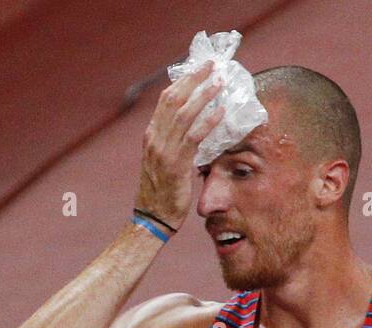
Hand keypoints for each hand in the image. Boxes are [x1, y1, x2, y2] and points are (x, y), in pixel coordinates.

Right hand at [135, 62, 222, 232]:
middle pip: (173, 100)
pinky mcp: (175, 165)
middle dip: (193, 80)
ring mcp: (163, 151)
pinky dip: (207, 122)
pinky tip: (220, 112)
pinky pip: (192, 138)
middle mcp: (154, 139)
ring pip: (183, 114)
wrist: (152, 218)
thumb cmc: (161, 192)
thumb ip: (173, 143)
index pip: (166, 100)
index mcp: (151, 136)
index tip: (199, 69)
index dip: (183, 81)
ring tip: (219, 83)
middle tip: (211, 66)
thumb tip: (193, 129)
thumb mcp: (163, 161)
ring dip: (203, 95)